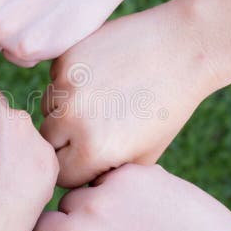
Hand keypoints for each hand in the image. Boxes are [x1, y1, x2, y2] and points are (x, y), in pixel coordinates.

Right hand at [39, 0, 220, 186]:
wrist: (183, 50)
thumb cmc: (167, 108)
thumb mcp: (145, 155)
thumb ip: (106, 174)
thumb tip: (76, 181)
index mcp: (95, 151)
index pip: (61, 175)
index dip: (76, 168)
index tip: (94, 155)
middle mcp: (74, 120)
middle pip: (47, 143)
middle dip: (65, 139)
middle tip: (96, 125)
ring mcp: (67, 86)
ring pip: (46, 110)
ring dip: (64, 109)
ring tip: (102, 98)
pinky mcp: (65, 59)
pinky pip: (54, 80)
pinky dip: (70, 81)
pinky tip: (102, 75)